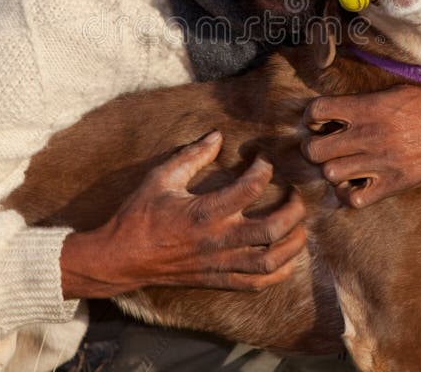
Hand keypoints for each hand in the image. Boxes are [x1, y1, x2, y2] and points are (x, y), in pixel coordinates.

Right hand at [60, 131, 306, 298]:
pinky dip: (279, 273)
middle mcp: (216, 241)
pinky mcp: (217, 280)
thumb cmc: (139, 214)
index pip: (248, 189)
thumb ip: (192, 156)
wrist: (121, 258)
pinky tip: (286, 257)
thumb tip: (217, 135)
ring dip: (293, 243)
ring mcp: (219, 264)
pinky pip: (257, 283)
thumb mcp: (161, 178)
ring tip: (299, 225)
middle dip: (293, 210)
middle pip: (271, 229)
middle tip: (294, 194)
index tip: (262, 160)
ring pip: (271, 260)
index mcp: (203, 212)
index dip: (263, 169)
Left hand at [301, 84, 420, 207]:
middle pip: (315, 149)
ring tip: (341, 165)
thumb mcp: (395, 91)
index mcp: (368, 108)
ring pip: (330, 174)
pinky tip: (356, 183)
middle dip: (314, 147)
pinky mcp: (394, 184)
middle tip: (325, 146)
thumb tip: (335, 109)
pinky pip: (354, 199)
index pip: (317, 110)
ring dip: (331, 170)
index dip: (311, 116)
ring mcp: (381, 162)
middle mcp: (369, 135)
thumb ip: (363, 101)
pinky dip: (349, 194)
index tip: (319, 120)